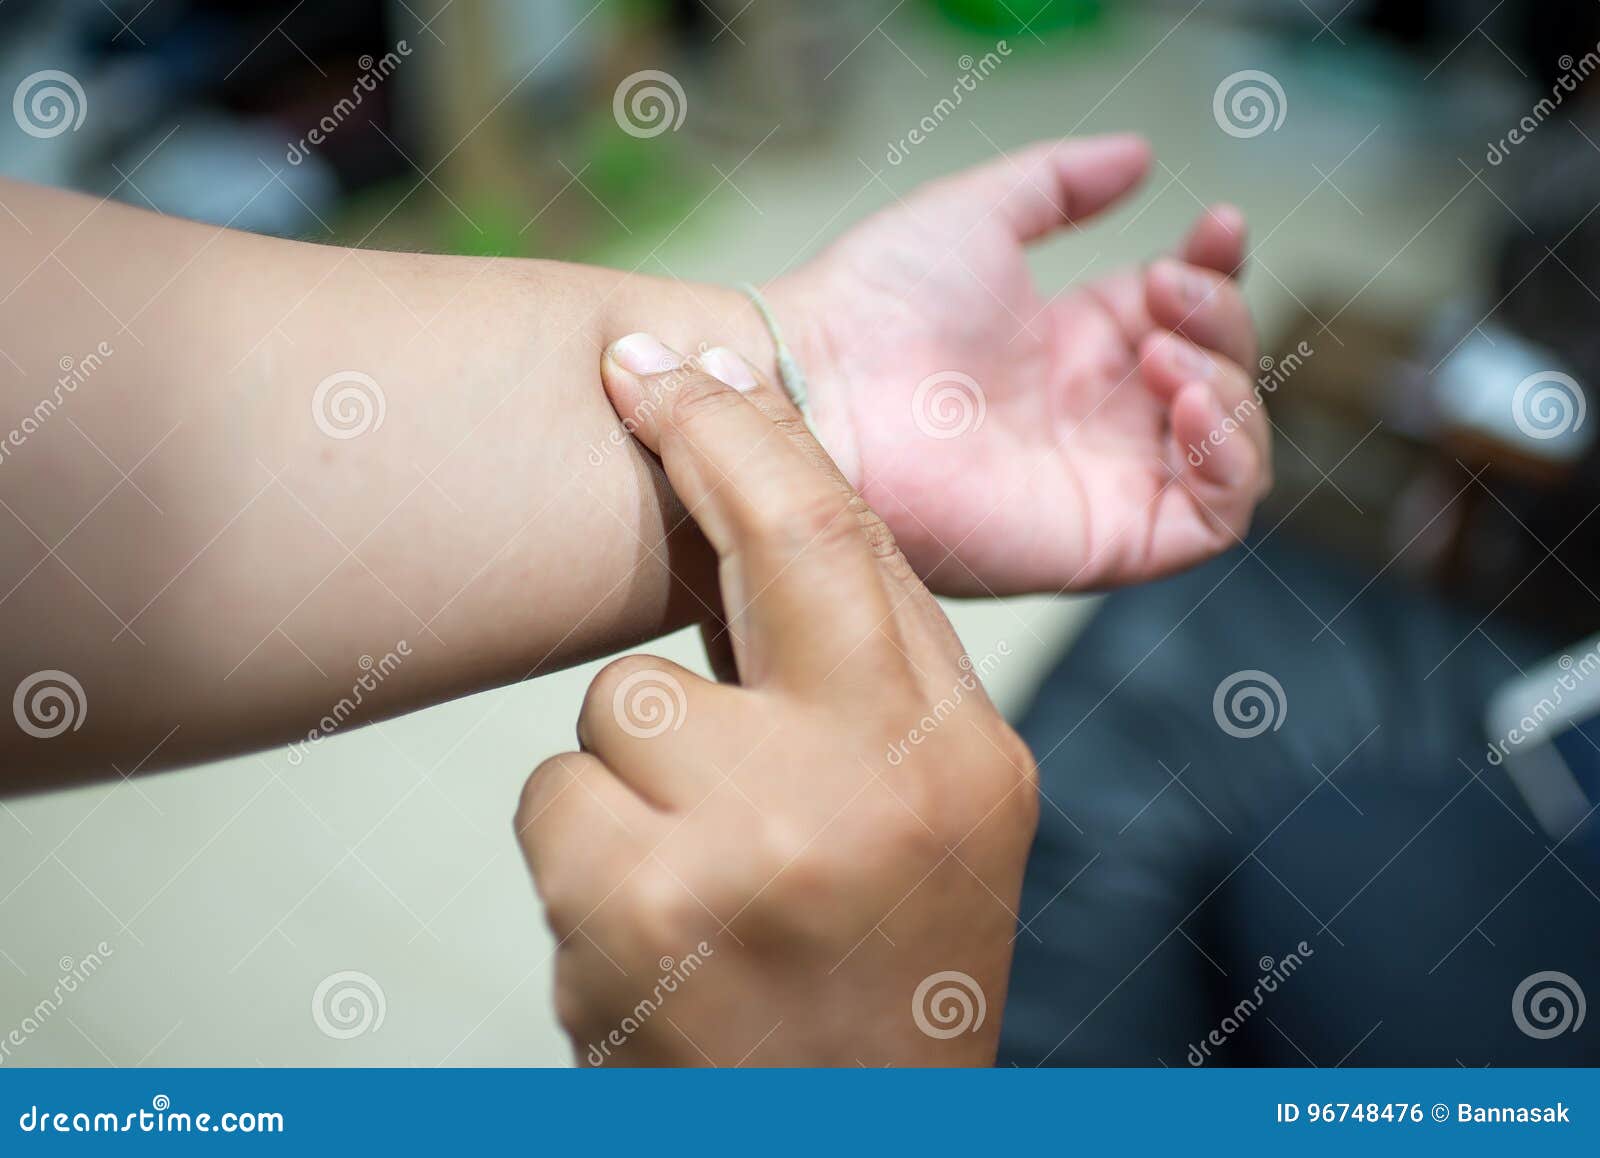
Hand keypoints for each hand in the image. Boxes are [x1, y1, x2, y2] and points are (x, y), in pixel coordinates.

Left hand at [515, 335, 1037, 1065]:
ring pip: (617, 707)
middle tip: (638, 383)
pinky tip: (646, 929)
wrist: (847, 1141)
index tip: (679, 359)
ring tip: (693, 869)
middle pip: (736, 568)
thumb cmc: (885, 970)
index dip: (749, 429)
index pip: (844, 539)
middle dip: (684, 457)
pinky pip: (552, 801)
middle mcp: (865, 788)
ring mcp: (744, 849)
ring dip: (633, 773)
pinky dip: (585, 852)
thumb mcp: (944, 814)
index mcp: (952, 753)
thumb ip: (880, 672)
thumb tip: (775, 511)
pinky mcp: (629, 912)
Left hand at [769, 134, 1270, 593]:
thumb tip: (1139, 155)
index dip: (1218, 273)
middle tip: (1161, 290)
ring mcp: (1103, 481)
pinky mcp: (1103, 539)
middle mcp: (1095, 418)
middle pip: (1222, 374)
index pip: (1187, 316)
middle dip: (1220, 318)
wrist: (822, 392)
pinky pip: (1213, 520)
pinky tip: (1186, 403)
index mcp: (1074, 347)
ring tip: (1161, 350)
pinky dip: (1227, 458)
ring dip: (1231, 387)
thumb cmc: (872, 307)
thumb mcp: (979, 213)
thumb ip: (1062, 183)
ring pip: (1230, 446)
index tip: (1218, 225)